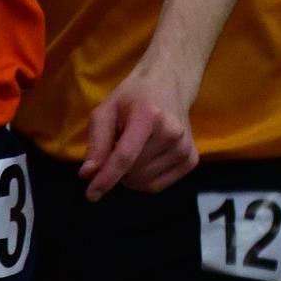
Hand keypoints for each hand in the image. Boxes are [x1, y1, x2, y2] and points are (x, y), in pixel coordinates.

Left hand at [80, 61, 197, 200]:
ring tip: (132, 151)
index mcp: (149, 115)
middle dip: (117, 169)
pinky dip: (143, 180)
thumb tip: (89, 174)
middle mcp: (173, 133)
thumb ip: (97, 142)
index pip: (126, 156)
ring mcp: (185, 147)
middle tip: (118, 147)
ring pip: (143, 182)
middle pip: (132, 172)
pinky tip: (144, 160)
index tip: (91, 195)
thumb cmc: (133, 97)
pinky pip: (157, 186)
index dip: (106, 178)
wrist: (169, 85)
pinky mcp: (191, 160)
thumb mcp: (106, 110)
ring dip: (129, 175)